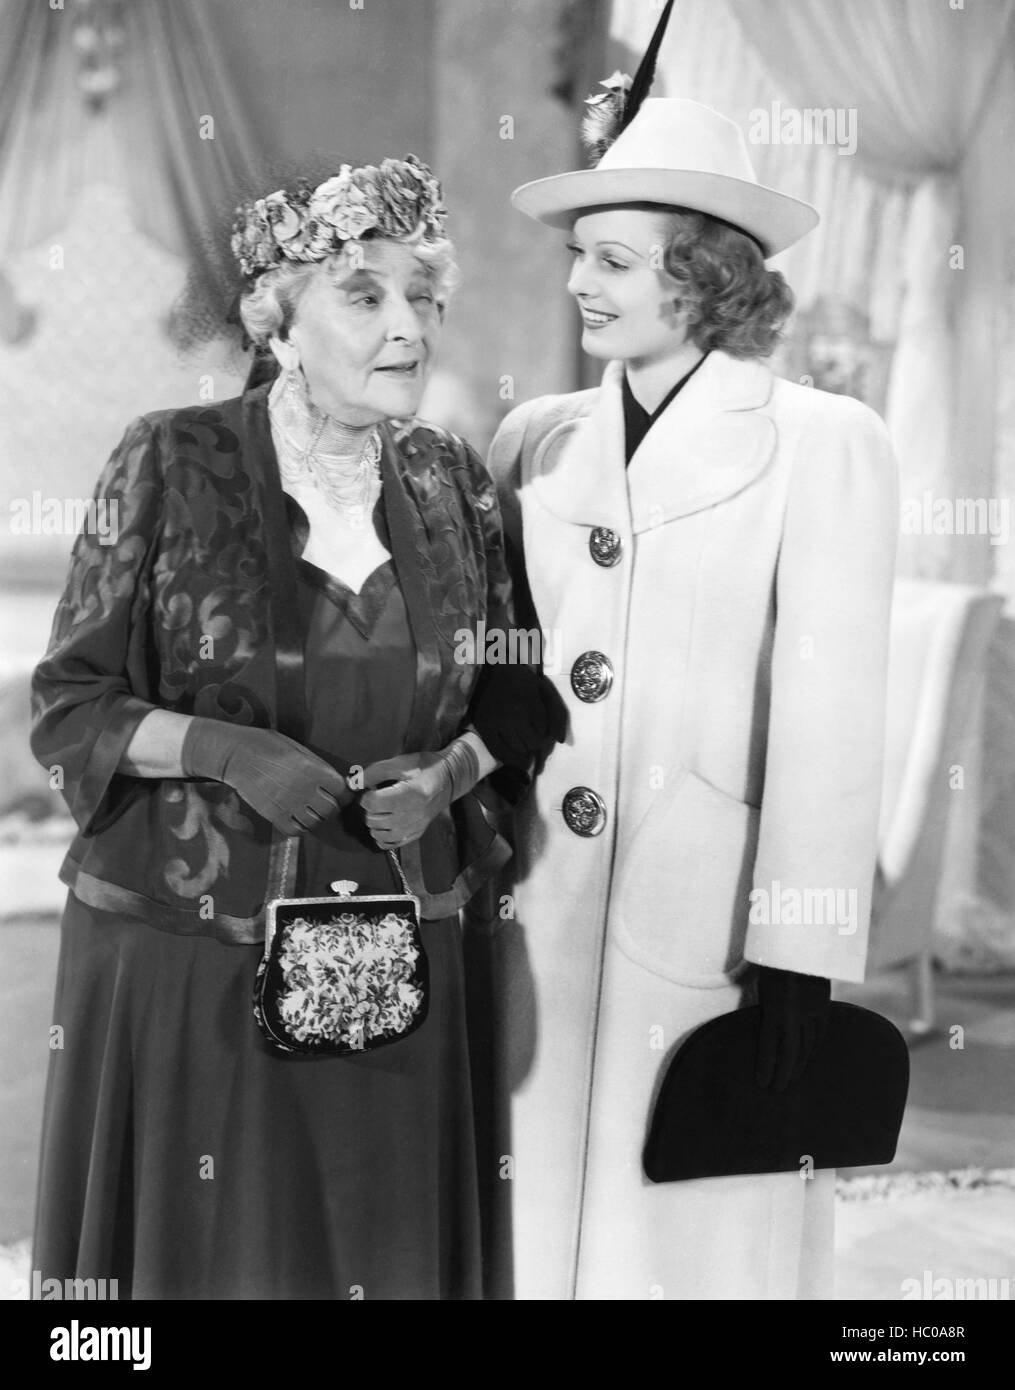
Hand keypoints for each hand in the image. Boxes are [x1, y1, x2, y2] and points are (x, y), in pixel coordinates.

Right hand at [181, 717, 348, 835]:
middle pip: (330, 810)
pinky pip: (295, 830)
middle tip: (324, 802)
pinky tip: (295, 817)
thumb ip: (317, 765)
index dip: (344, 794)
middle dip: (331, 807)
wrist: (237, 756)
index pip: (342, 791)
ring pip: (314, 822)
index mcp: (314, 770)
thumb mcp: (297, 748)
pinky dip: (299, 827)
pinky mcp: (274, 815)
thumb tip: (333, 778)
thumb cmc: (267, 745)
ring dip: (315, 818)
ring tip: (308, 809)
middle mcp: (305, 789)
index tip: (341, 793)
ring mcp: (289, 804)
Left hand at [360, 753, 451, 848]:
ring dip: (374, 822)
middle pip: (374, 819)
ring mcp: (416, 827)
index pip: (374, 803)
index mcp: (411, 793)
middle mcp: (414, 814)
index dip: (367, 795)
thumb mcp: (399, 763)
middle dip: (369, 808)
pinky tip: (384, 824)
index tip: (373, 789)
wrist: (448, 779)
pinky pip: (390, 844)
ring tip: (381, 810)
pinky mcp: (416, 834)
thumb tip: (352, 784)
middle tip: (377, 798)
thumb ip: (373, 773)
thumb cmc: (423, 768)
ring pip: (379, 834)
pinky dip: (382, 836)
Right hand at [468, 665, 567, 769]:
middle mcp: (514, 715)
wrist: (490, 672)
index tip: (537, 723)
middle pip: (533, 742)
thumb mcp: (543, 690)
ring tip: (521, 739)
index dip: (543, 730)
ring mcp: (497, 723)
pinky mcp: (484, 728)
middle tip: (529, 734)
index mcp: (530, 703)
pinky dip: (511, 759)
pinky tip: (518, 760)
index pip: (544, 730)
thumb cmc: (520, 682)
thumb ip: (556, 713)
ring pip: (518, 749)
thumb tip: (560, 741)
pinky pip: (499, 752)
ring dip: (524, 748)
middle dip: (535, 740)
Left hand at [755, 966, 830, 1092]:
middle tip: (777, 1090)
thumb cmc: (772, 959)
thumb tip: (765, 1027)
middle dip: (783, 1073)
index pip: (771, 1047)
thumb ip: (765, 1006)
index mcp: (776, 1010)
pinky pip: (820, 1032)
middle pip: (790, 1052)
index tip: (763, 1083)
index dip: (767, 1067)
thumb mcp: (762, 983)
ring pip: (807, 1046)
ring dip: (799, 1064)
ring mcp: (812, 1011)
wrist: (800, 940)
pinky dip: (814, 1046)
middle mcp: (796, 1015)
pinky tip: (809, 1056)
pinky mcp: (823, 1004)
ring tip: (791, 1079)